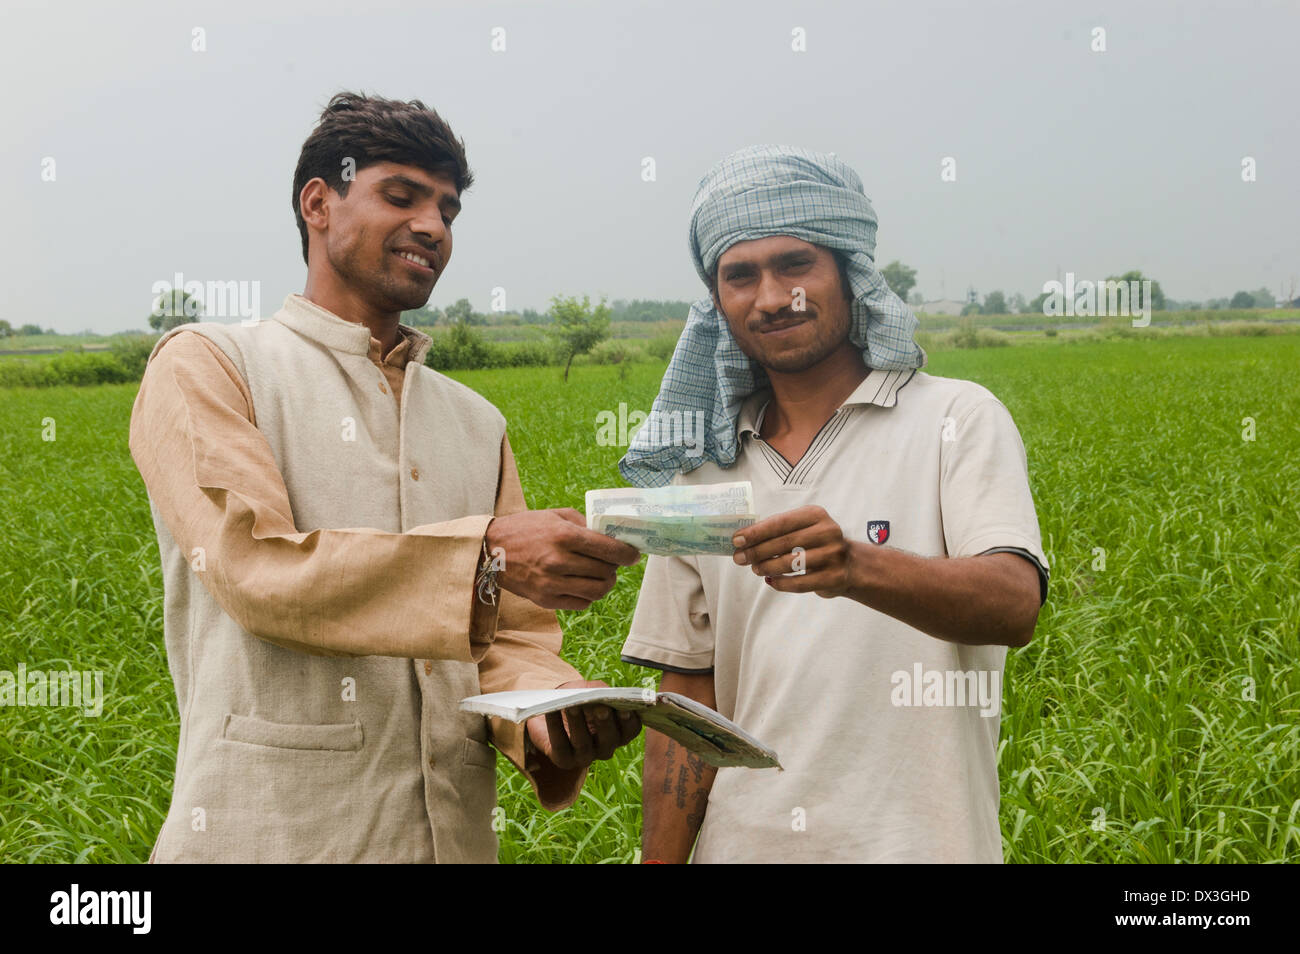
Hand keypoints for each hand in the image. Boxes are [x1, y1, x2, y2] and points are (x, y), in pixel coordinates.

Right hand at [484, 509, 641, 610]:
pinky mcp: (545, 600)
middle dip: (615, 568)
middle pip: (606, 572)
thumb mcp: (555, 515)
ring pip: (597, 591)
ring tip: (602, 575)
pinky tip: (583, 584)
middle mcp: (559, 561)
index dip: (628, 554)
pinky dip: (589, 595)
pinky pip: (581, 603)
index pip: (610, 550)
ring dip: (605, 583)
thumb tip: (610, 536)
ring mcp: (552, 583)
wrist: (490, 551)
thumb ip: (584, 524)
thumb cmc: (525, 528)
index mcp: (564, 536)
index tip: (634, 555)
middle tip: (614, 563)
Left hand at [525, 680, 642, 771]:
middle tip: (600, 708)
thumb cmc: (579, 697)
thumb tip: (601, 694)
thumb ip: (600, 690)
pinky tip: (552, 711)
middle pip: (609, 740)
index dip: (629, 721)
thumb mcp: (592, 689)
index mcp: (619, 732)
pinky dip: (555, 727)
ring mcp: (585, 757)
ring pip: (584, 744)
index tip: (624, 708)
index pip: (631, 730)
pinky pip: (560, 745)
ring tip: (572, 706)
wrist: (553, 708)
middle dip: (605, 723)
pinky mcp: (564, 759)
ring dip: (578, 724)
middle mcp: (605, 748)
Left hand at [731, 505, 859, 598]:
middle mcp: (827, 532)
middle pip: (783, 543)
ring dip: (767, 567)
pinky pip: (799, 583)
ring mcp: (833, 555)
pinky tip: (770, 581)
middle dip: (756, 551)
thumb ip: (777, 530)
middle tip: (739, 558)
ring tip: (755, 569)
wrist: (851, 564)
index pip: (780, 522)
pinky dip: (780, 583)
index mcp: (816, 514)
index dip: (756, 532)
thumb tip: (742, 540)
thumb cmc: (816, 543)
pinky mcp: (834, 577)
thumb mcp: (802, 528)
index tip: (736, 540)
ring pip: (790, 563)